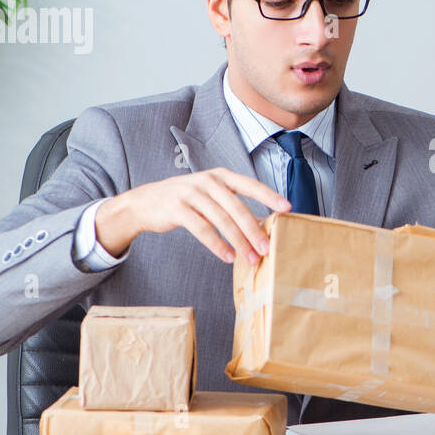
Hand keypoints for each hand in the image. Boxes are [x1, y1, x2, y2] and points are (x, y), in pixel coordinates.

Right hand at [95, 167, 291, 264]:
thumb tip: (260, 226)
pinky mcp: (177, 208)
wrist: (145, 202)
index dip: (269, 196)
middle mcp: (208, 181)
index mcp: (220, 176)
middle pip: (237, 207)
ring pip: (221, 220)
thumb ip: (232, 205)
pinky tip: (228, 257)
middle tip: (267, 248)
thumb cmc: (186, 201)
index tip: (288, 208)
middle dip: (254, 230)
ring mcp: (191, 193)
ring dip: (238, 242)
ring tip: (251, 258)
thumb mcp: (210, 196)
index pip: (250, 185)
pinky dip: (217, 245)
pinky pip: (202, 229)